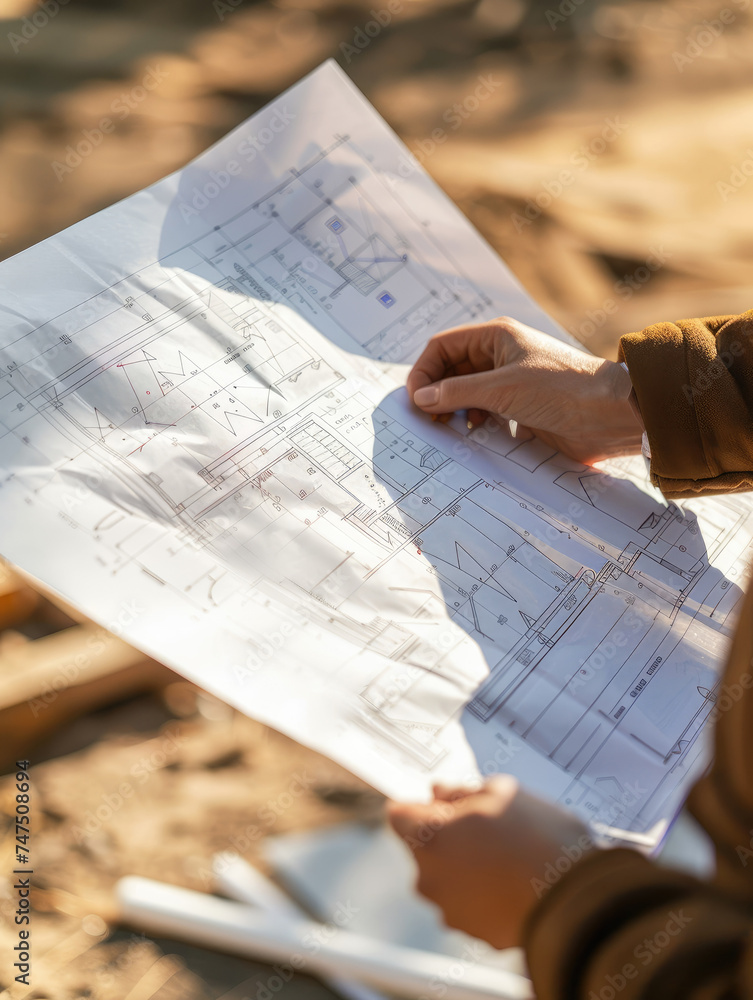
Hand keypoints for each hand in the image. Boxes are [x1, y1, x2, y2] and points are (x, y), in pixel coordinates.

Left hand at [388, 777, 594, 948]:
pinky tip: (515, 884)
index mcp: (429, 838)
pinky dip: (484, 895)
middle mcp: (429, 878)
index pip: (399, 814)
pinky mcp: (476, 933)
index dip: (421, 806)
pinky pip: (470, 906)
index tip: (444, 804)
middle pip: (423, 849)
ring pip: (446, 879)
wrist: (576, 897)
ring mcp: (451, 911)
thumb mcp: (501, 792)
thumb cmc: (539, 836)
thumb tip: (440, 793)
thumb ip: (460, 792)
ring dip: (465, 867)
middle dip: (446, 837)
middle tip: (486, 828)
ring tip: (507, 857)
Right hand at [406, 317, 643, 464]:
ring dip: (455, 410)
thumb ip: (457, 392)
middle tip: (429, 419)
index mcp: (496, 337)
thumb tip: (421, 397)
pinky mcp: (521, 409)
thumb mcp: (502, 388)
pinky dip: (475, 424)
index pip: (443, 347)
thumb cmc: (562, 389)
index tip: (415, 400)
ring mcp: (511, 383)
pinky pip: (486, 414)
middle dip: (437, 393)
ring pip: (467, 394)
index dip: (424, 371)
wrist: (610, 415)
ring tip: (451, 428)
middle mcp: (501, 356)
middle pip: (452, 371)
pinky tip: (476, 435)